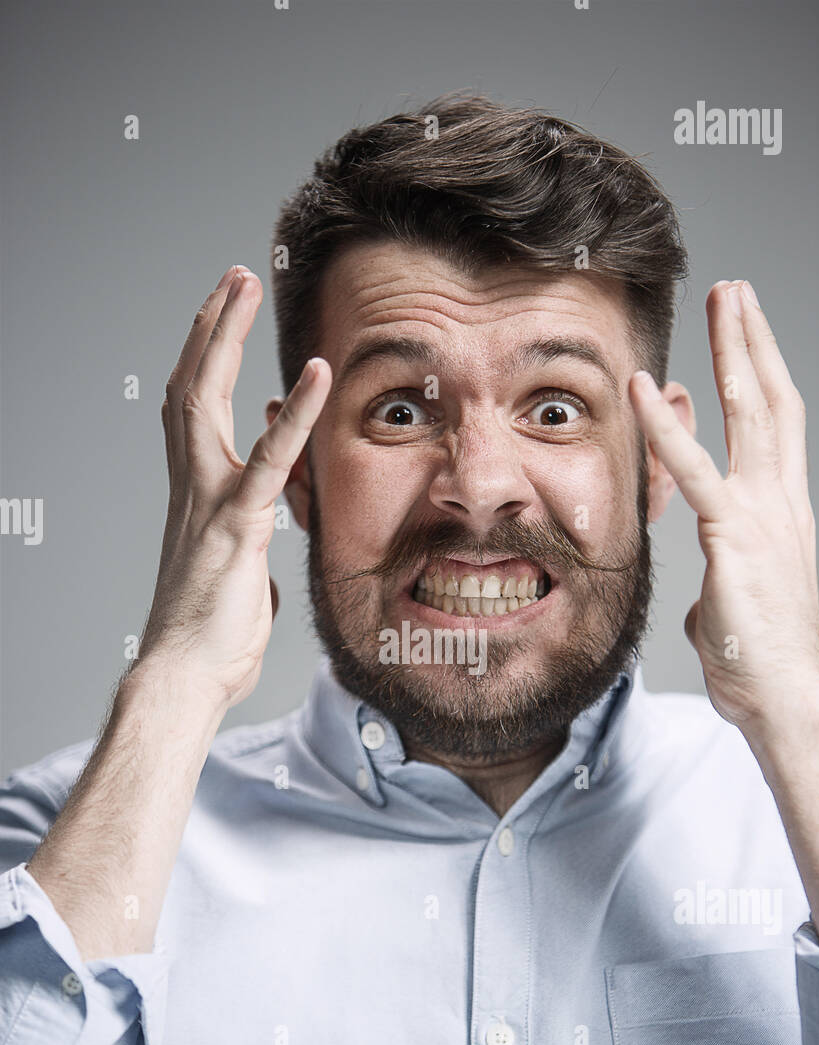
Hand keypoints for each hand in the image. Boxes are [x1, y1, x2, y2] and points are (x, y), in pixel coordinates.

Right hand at [138, 265, 331, 711]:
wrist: (187, 676)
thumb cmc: (212, 637)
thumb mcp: (240, 573)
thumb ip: (252, 539)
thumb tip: (265, 531)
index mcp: (196, 495)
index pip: (194, 411)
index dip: (206, 359)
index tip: (220, 317)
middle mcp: (193, 486)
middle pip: (192, 386)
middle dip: (210, 328)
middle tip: (231, 279)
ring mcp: (211, 501)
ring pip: (209, 401)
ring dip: (227, 339)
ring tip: (244, 289)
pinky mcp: (238, 526)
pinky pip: (269, 460)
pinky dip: (295, 413)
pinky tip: (317, 374)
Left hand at [629, 279, 818, 733]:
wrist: (784, 699)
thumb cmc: (759, 664)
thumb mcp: (733, 609)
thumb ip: (720, 587)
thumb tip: (706, 598)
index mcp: (781, 515)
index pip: (777, 427)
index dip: (763, 374)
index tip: (749, 333)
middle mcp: (781, 504)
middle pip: (772, 402)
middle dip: (754, 341)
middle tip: (737, 290)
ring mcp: (763, 515)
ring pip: (751, 414)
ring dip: (734, 350)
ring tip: (722, 297)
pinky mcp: (735, 537)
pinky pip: (694, 472)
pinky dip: (664, 429)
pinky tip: (641, 391)